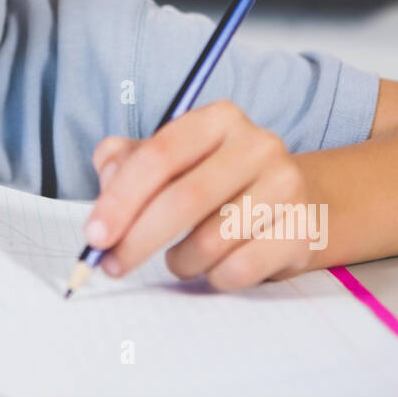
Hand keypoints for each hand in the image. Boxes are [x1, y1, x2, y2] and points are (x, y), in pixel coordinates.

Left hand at [85, 100, 321, 290]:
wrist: (297, 203)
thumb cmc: (216, 180)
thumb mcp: (171, 159)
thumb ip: (128, 161)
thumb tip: (108, 180)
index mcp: (218, 119)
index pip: (159, 156)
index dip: (120, 199)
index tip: (94, 235)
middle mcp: (257, 145)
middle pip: (184, 200)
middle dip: (137, 239)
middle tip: (111, 264)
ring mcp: (286, 186)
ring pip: (210, 242)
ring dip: (180, 262)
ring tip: (179, 259)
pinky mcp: (303, 229)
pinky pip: (240, 268)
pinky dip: (214, 277)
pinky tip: (213, 267)